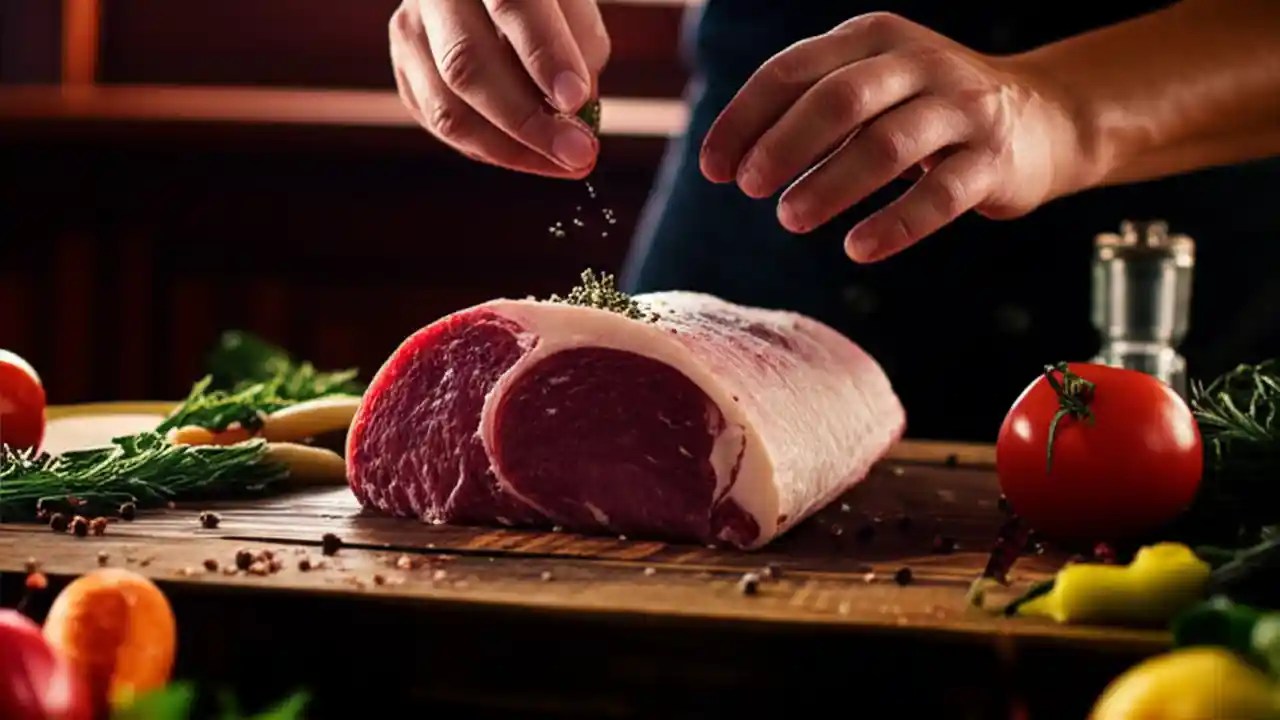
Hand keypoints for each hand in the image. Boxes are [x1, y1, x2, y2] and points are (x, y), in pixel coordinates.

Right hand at [390, 0, 609, 177]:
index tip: (576, 100)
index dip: (544, 56)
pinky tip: (528, 152)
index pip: (512, 5)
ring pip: (446, 107)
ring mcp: (410, 30)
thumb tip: (573, 113)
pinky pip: (440, 125)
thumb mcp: (573, 5)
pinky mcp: (405, 69)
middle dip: (527, 121)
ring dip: (509, 149)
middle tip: (578, 154)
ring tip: (561, 162)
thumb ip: (580, 49)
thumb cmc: (544, 1)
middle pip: (466, 63)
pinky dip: (489, 148)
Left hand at [699, 12, 1089, 262]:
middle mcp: (919, 63)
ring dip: (830, 185)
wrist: (1045, 118)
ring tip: (789, 220)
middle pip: (839, 100)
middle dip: (784, 146)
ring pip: (887, 145)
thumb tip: (732, 158)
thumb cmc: (930, 110)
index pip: (793, 69)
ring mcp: (962, 109)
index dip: (746, 119)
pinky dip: (895, 225)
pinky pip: (940, 195)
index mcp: (874, 38)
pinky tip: (858, 248)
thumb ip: (812, 108)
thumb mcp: (873, 88)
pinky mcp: (995, 159)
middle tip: (749, 190)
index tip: (714, 168)